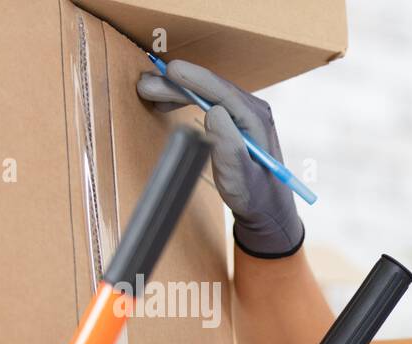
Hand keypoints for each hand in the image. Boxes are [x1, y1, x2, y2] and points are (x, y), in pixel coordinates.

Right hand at [136, 60, 303, 256]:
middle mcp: (254, 110)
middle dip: (176, 84)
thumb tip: (214, 111)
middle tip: (145, 86)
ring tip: (149, 92)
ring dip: (177, 89)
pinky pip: (207, 99)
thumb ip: (230, 147)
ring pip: (206, 91)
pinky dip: (185, 98)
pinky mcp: (236, 118)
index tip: (170, 70)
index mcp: (257, 121)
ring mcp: (245, 112)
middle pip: (210, 88)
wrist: (266, 206)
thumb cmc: (254, 195)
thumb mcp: (240, 178)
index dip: (195, 79)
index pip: (223, 92)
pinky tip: (167, 102)